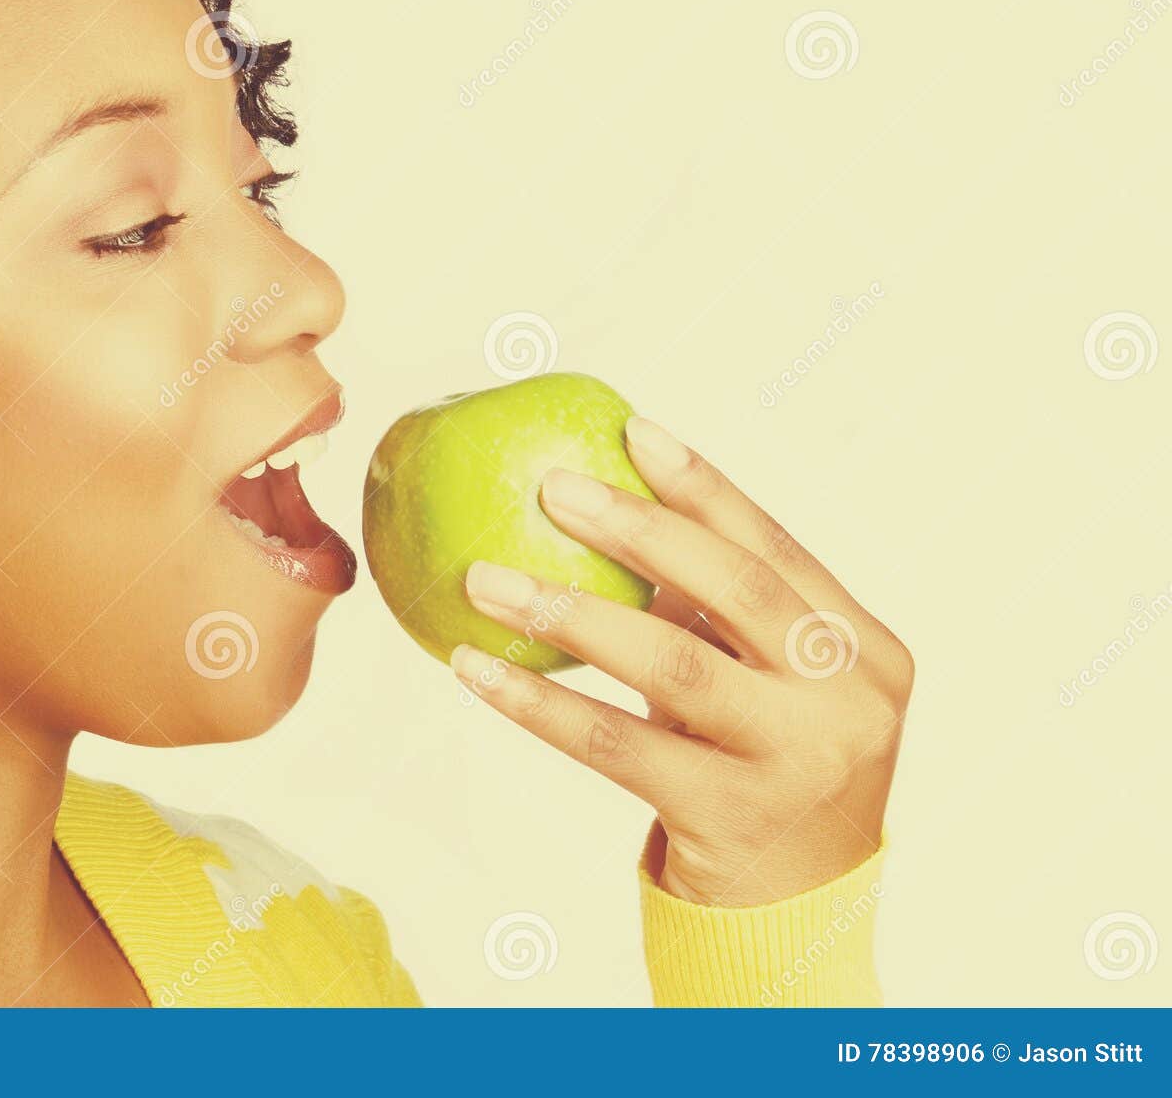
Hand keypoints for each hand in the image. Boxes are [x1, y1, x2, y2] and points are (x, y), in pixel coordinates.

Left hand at [450, 416, 911, 906]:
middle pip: (735, 589)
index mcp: (865, 647)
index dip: (705, 487)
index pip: (778, 549)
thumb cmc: (765, 767)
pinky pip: (615, 745)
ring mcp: (797, 762)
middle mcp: (848, 699)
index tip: (633, 431)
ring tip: (486, 576)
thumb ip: (717, 613)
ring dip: (568, 611)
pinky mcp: (732, 818)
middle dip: (639, 528)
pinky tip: (477, 670)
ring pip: (669, 665)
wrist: (798, 910)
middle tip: (552, 486)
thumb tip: (607, 510)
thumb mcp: (768, 685)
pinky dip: (538, 703)